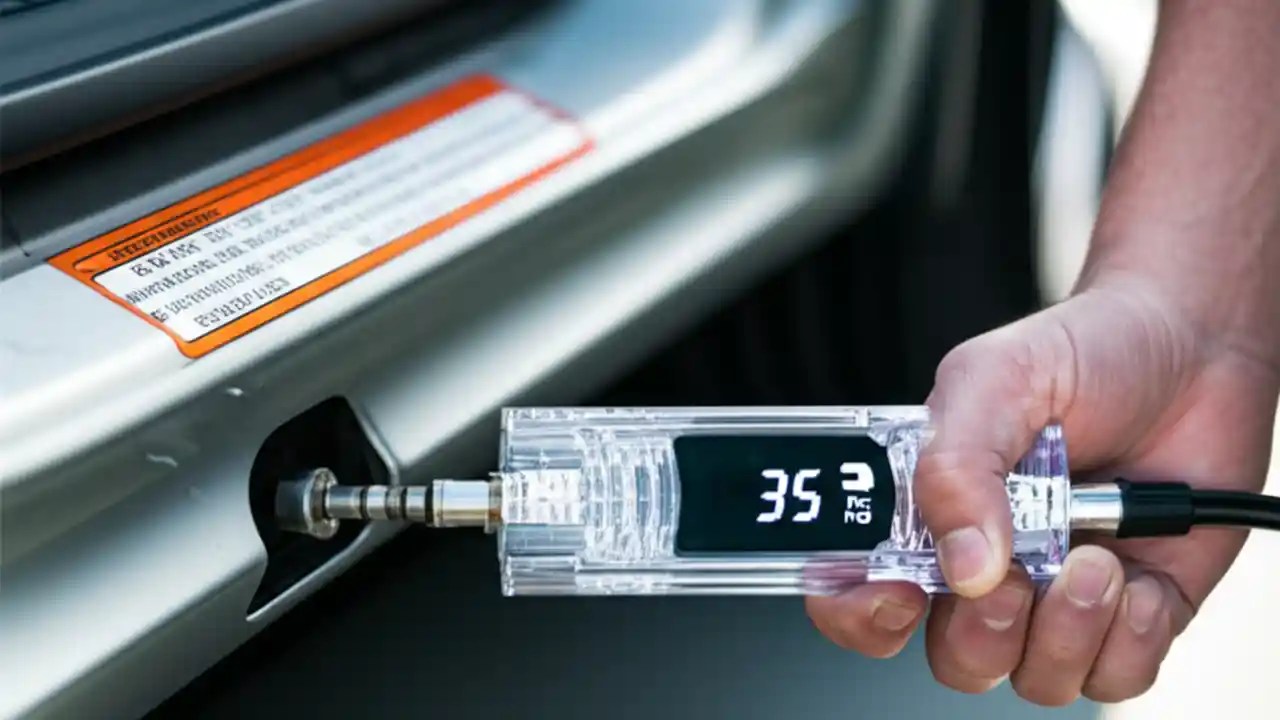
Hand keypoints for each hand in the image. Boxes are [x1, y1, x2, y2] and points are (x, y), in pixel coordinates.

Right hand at [806, 277, 1277, 704]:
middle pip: (955, 656)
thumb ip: (955, 466)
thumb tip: (963, 564)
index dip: (862, 613)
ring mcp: (1062, 594)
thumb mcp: (994, 382)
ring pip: (1035, 678)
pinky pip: (1116, 676)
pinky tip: (1138, 574)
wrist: (1196, 344)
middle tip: (1015, 573)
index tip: (898, 592)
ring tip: (1095, 554)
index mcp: (931, 511)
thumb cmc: (1085, 352)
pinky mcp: (1137, 611)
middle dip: (982, 630)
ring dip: (1065, 630)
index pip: (861, 591)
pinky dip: (1130, 637)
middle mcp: (989, 564)